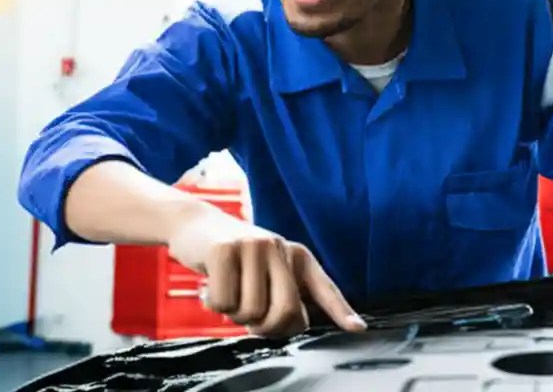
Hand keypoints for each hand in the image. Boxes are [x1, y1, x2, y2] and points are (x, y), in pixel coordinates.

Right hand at [166, 208, 365, 336]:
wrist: (193, 224)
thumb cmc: (233, 258)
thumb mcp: (263, 269)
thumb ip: (281, 292)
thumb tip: (294, 324)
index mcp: (295, 255)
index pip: (322, 287)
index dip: (339, 310)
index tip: (358, 328)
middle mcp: (279, 247)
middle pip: (285, 310)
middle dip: (267, 328)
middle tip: (249, 323)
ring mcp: (252, 246)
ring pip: (252, 311)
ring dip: (235, 315)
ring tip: (227, 295)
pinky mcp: (224, 249)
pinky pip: (224, 302)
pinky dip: (214, 304)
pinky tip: (209, 288)